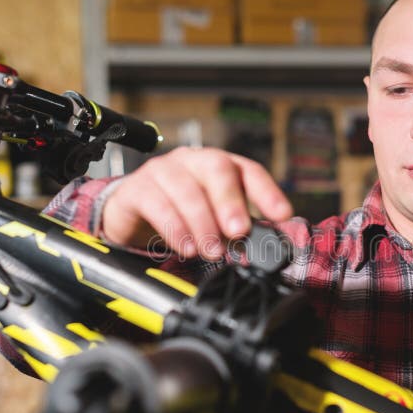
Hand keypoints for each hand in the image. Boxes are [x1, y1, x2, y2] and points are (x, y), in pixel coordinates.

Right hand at [101, 147, 292, 259]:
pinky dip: (175, 229)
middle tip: (239, 232)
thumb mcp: (211, 222)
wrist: (130, 216)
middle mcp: (192, 161)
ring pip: (186, 188)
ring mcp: (163, 170)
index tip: (282, 215)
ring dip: (202, 223)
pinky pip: (157, 204)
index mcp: (218, 166)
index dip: (267, 192)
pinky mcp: (137, 188)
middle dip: (231, 202)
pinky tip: (186, 247)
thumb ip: (234, 230)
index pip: (248, 171)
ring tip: (211, 250)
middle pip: (217, 168)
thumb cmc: (178, 215)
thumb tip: (259, 248)